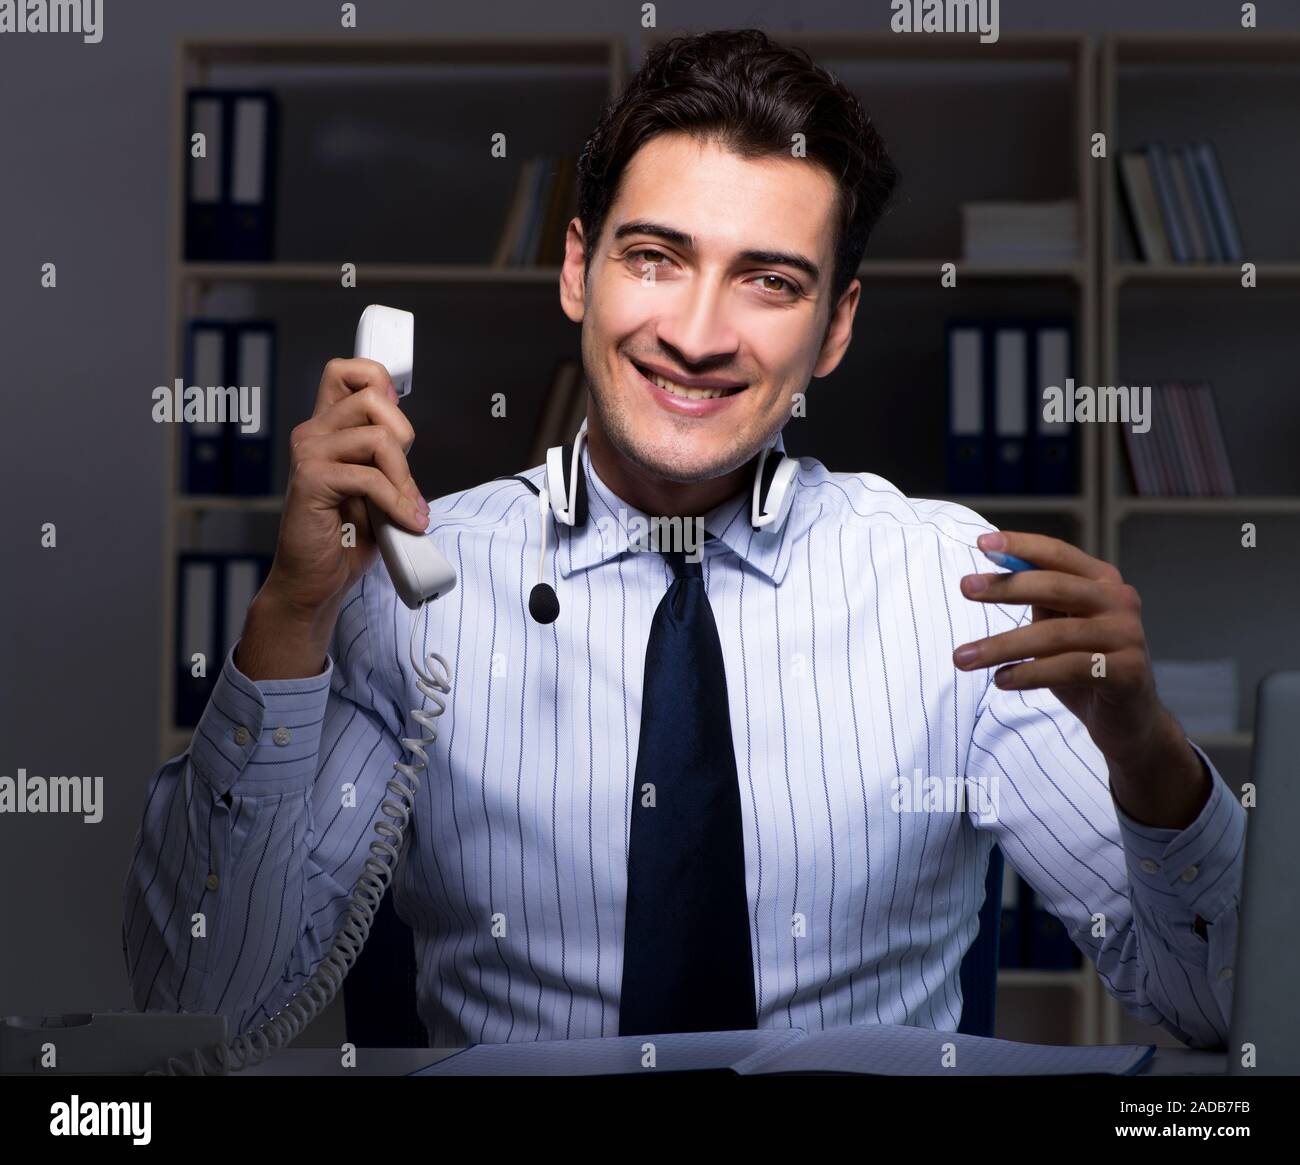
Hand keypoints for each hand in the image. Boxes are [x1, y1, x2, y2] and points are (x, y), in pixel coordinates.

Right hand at [261, 357, 429, 618]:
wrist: (317, 582)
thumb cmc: (346, 538)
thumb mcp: (377, 487)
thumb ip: (385, 454)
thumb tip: (405, 430)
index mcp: (329, 429)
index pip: (348, 372)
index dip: (380, 381)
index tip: (399, 424)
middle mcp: (314, 433)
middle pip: (372, 396)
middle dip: (404, 436)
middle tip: (406, 479)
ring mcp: (308, 454)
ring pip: (377, 437)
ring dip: (404, 478)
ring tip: (409, 509)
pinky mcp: (310, 480)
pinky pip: (369, 477)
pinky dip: (396, 503)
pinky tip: (404, 521)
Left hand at [952, 530, 1169, 773]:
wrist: (1129, 719)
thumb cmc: (1085, 666)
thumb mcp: (1059, 625)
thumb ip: (1038, 600)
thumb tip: (990, 577)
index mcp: (1103, 581)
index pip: (1058, 554)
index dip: (1021, 546)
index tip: (981, 543)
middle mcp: (1120, 601)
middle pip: (1056, 587)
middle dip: (1006, 587)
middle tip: (965, 588)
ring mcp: (1128, 635)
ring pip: (1055, 634)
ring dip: (1003, 645)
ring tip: (963, 658)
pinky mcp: (1129, 672)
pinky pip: (1069, 668)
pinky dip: (1029, 673)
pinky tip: (1000, 680)